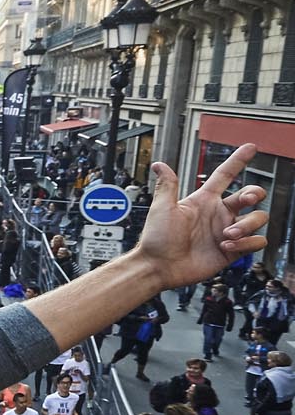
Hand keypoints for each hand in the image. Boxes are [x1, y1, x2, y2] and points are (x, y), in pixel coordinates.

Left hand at [134, 146, 268, 290]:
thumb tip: (159, 164)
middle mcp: (219, 213)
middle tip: (246, 200)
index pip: (225, 175)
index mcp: (204, 200)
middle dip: (254, 194)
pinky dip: (247, 243)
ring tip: (226, 235)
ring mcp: (227, 231)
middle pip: (251, 195)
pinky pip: (256, 242)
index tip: (251, 147)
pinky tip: (227, 246)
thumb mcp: (162, 208)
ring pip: (257, 218)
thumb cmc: (157, 238)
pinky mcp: (233, 250)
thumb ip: (167, 185)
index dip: (238, 161)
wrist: (159, 266)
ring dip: (247, 225)